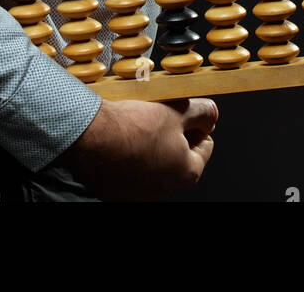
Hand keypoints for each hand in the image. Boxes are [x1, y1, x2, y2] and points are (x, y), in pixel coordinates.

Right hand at [65, 96, 218, 201]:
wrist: (91, 137)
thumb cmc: (135, 127)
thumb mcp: (178, 110)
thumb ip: (203, 112)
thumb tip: (212, 114)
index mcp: (188, 172)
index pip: (206, 145)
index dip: (197, 124)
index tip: (185, 112)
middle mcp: (167, 189)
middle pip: (180, 155)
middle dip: (174, 134)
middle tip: (160, 114)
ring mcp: (142, 193)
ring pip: (156, 162)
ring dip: (152, 144)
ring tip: (139, 123)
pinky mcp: (119, 192)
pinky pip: (133, 170)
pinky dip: (132, 155)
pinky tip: (123, 138)